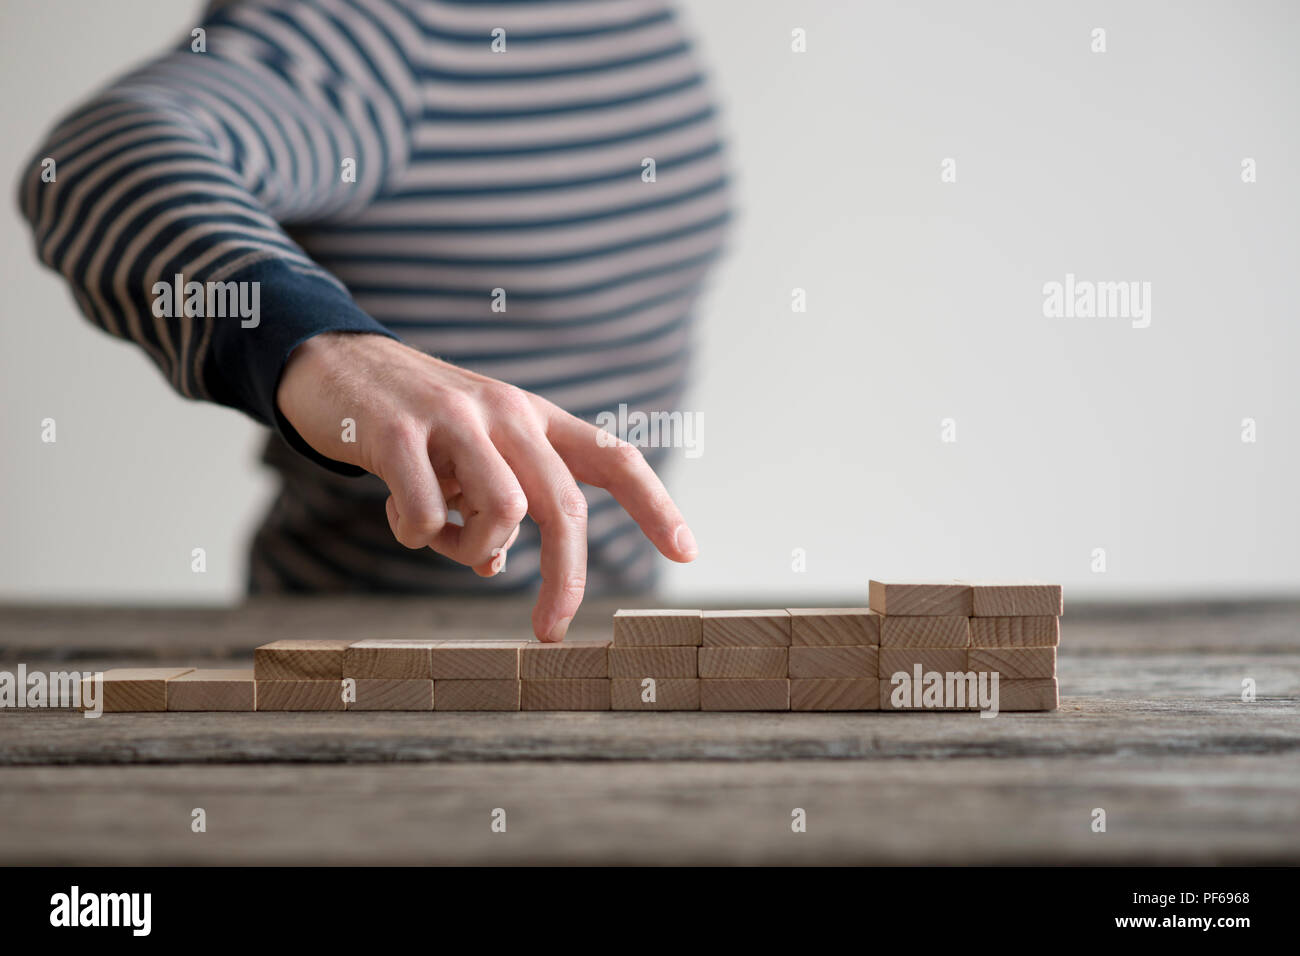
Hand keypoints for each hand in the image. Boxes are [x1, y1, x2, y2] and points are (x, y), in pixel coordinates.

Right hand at [275, 332, 697, 640]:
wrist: (333, 362)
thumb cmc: (414, 424)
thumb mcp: (470, 455)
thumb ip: (496, 503)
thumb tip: (495, 567)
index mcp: (533, 417)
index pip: (614, 458)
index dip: (657, 505)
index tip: (688, 552)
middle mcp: (506, 412)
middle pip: (563, 505)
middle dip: (564, 578)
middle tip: (551, 631)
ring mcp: (453, 418)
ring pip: (503, 513)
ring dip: (471, 548)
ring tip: (437, 533)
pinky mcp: (398, 432)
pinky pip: (427, 514)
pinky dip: (416, 535)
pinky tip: (400, 515)